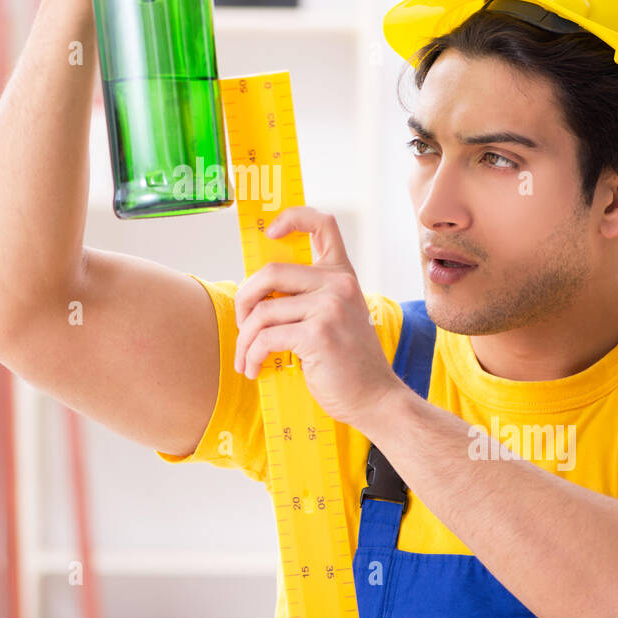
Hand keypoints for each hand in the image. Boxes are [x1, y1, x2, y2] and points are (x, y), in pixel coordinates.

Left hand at [233, 206, 403, 428]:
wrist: (375, 399)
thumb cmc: (347, 363)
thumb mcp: (335, 318)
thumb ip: (308, 299)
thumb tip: (257, 297)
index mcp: (343, 275)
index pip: (323, 224)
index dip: (293, 217)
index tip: (270, 232)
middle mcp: (338, 284)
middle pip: (271, 271)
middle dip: (244, 298)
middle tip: (242, 323)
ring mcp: (329, 307)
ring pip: (263, 311)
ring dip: (245, 338)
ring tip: (246, 358)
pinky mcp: (318, 334)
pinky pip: (266, 337)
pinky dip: (252, 355)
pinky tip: (255, 369)